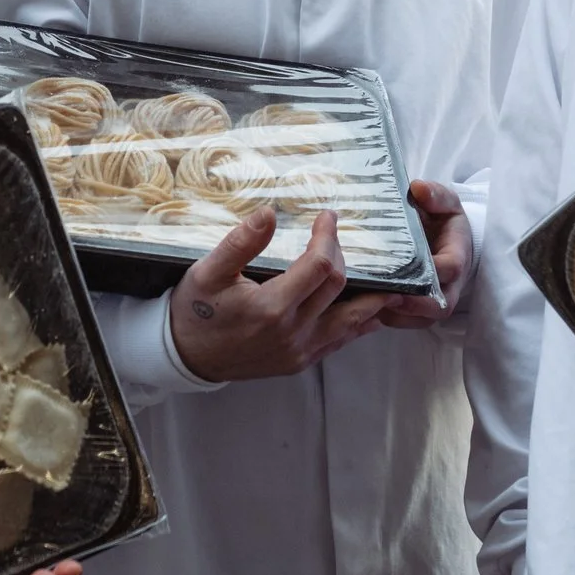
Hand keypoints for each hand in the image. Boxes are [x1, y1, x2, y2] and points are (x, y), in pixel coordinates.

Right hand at [169, 208, 390, 381]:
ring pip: (352, 321)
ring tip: (389, 280)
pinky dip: (358, 323)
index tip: (327, 217)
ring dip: (371, 297)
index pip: (319, 266)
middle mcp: (292, 333)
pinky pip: (340, 341)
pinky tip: (368, 311)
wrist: (185, 357)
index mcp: (271, 308)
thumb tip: (269, 212)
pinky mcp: (300, 361)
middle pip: (339, 287)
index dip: (328, 237)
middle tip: (333, 237)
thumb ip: (241, 242)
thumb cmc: (194, 311)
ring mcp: (299, 351)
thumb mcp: (206, 271)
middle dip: (342, 256)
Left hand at [375, 180, 471, 328]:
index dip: (433, 271)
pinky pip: (404, 322)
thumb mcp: (444, 202)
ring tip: (366, 302)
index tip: (410, 267)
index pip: (451, 268)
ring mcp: (433, 303)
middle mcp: (449, 286)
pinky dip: (384, 317)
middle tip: (383, 294)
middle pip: (437, 305)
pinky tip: (361, 306)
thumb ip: (435, 195)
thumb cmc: (443, 221)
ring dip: (394, 314)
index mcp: (457, 257)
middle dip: (411, 304)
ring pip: (419, 319)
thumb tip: (418, 188)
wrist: (444, 240)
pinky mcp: (417, 312)